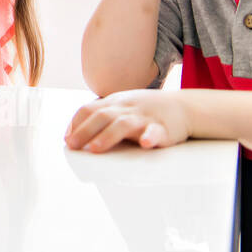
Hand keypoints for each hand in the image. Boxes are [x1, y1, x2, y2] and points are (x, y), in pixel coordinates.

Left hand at [64, 89, 190, 152]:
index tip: (67, 139)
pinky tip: (145, 143)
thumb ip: (102, 118)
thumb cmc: (145, 111)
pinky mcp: (163, 128)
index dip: (76, 124)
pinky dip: (150, 137)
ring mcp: (144, 117)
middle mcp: (127, 108)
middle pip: (101, 116)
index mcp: (114, 103)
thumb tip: (74, 136)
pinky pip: (156, 132)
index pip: (89, 109)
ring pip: (123, 124)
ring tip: (94, 149)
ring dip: (107, 136)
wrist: (183, 107)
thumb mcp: (122, 108)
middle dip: (84, 131)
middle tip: (72, 146)